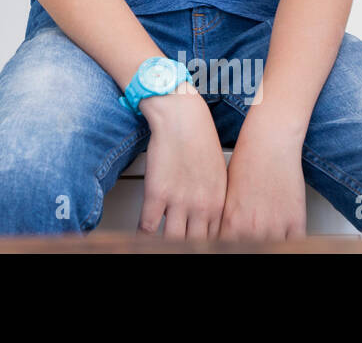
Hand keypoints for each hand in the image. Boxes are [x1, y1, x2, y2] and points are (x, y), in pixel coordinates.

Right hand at [137, 84, 227, 240]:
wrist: (180, 116)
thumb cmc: (198, 138)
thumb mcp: (217, 173)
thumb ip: (213, 199)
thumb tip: (205, 216)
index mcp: (218, 202)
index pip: (216, 238)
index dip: (206, 244)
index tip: (198, 245)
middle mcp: (200, 205)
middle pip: (196, 243)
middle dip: (187, 246)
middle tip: (178, 245)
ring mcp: (178, 201)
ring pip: (172, 240)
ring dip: (165, 243)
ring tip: (159, 244)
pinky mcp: (156, 193)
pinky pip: (147, 226)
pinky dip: (143, 233)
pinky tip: (143, 234)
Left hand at [218, 125, 306, 240]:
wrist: (269, 143)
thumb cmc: (246, 163)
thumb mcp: (228, 196)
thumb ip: (229, 222)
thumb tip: (227, 239)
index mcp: (231, 222)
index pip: (227, 248)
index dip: (228, 247)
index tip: (231, 246)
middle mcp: (251, 228)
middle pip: (251, 251)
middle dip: (251, 246)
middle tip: (254, 240)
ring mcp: (274, 226)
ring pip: (273, 250)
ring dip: (270, 244)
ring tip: (268, 236)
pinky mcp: (296, 221)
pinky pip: (295, 244)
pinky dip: (290, 244)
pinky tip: (285, 238)